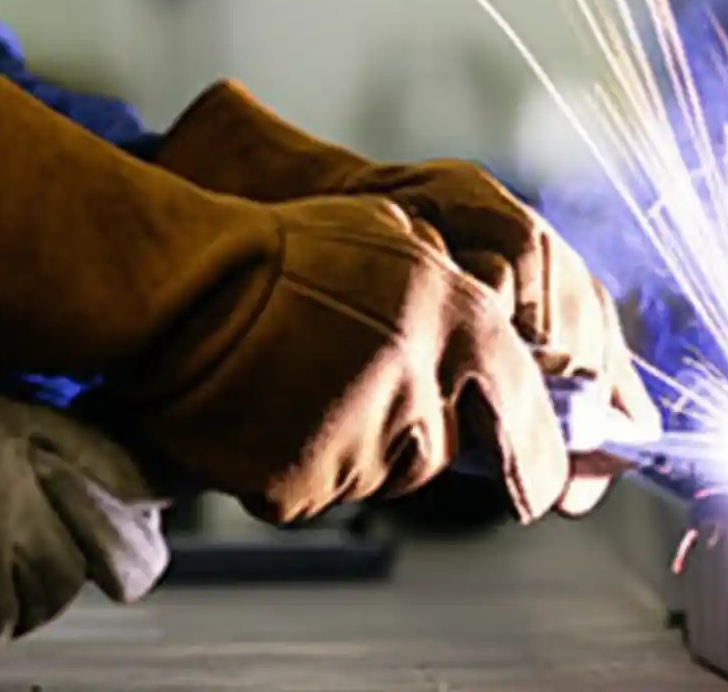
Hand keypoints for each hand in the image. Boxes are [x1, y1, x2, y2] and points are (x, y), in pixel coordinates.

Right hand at [154, 82, 659, 518]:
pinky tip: (265, 415)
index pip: (525, 413)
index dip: (540, 458)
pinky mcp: (299, 486)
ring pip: (378, 474)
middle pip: (440, 450)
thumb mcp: (393, 236)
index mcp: (455, 321)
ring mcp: (358, 444)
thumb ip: (457, 295)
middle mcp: (419, 388)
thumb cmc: (281, 251)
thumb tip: (501, 343)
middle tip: (352, 380)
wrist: (182, 286)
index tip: (545, 490)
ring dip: (353, 444)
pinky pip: (316, 492)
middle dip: (411, 428)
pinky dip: (296, 466)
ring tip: (298, 385)